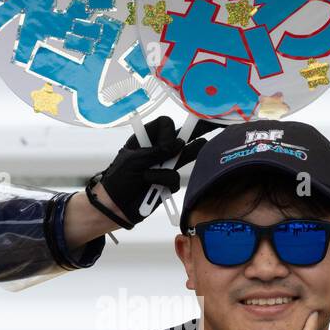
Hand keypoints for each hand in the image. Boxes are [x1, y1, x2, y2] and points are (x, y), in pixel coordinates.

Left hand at [94, 115, 218, 225]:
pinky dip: (164, 180)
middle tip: (215, 122)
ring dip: (191, 151)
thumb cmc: (118, 180)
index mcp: (144, 140)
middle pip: (181, 136)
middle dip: (197, 129)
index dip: (169, 132)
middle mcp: (157, 150)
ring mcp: (164, 166)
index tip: (167, 145)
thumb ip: (157, 152)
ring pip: (185, 155)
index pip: (164, 125)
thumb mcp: (134, 161)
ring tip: (205, 143)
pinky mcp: (168, 183)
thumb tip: (180, 144)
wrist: (114, 206)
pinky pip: (175, 178)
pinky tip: (152, 184)